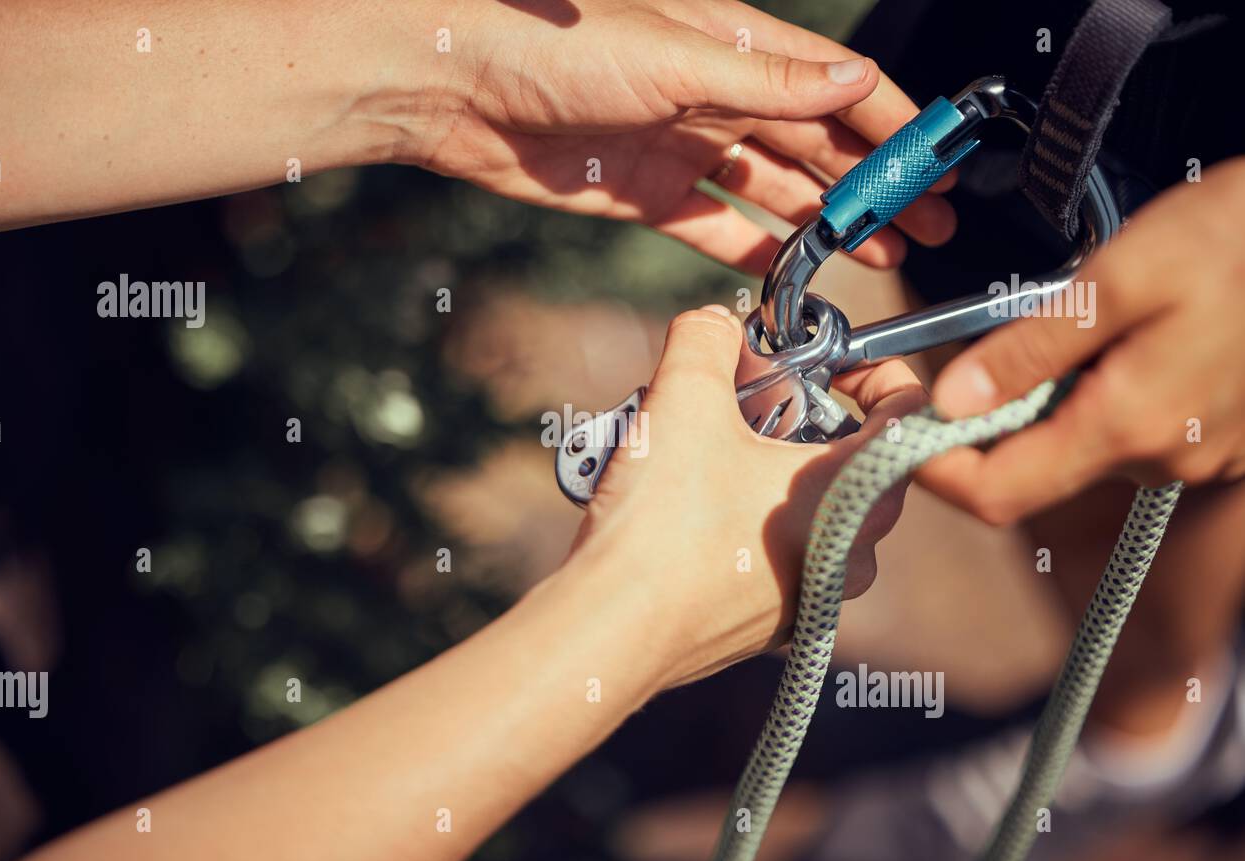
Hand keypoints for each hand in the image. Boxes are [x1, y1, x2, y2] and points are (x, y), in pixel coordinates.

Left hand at [408, 0, 954, 273]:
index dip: (895, 124)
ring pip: (776, 191)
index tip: (942, 160)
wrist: (459, 86)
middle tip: (929, 224)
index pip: (836, 88)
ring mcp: (685, 148)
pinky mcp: (649, 195)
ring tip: (881, 255)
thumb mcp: (673, 58)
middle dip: (877, 186)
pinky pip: (718, 228)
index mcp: (734, 48)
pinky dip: (757, 250)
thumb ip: (765, 80)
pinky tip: (793, 273)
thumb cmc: (553, 46)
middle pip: (817, 146)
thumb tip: (854, 83)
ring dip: (830, 223)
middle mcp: (716, 97)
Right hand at [562, 305, 924, 690]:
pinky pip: (772, 552)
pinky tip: (679, 506)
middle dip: (797, 418)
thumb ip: (706, 339)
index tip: (825, 362)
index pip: (909, 415)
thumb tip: (713, 327)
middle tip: (743, 401)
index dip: (873, 371)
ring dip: (761, 469)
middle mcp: (851, 552)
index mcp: (857, 493)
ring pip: (806, 508)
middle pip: (851, 460)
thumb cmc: (664, 518)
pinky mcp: (769, 625)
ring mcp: (813, 596)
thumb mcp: (682, 395)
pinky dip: (739, 518)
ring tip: (697, 452)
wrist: (613, 627)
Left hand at [922, 158, 1244, 523]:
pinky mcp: (1221, 441)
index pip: (996, 494)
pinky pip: (1135, 430)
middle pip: (1035, 470)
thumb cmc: (1238, 238)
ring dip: (1057, 398)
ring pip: (1085, 447)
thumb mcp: (1119, 278)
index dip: (936, 469)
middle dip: (997, 417)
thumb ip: (1032, 350)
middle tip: (991, 349)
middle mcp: (1164, 459)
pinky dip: (1107, 394)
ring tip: (1084, 326)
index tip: (905, 427)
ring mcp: (1198, 456)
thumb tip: (953, 401)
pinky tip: (1133, 339)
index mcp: (1129, 425)